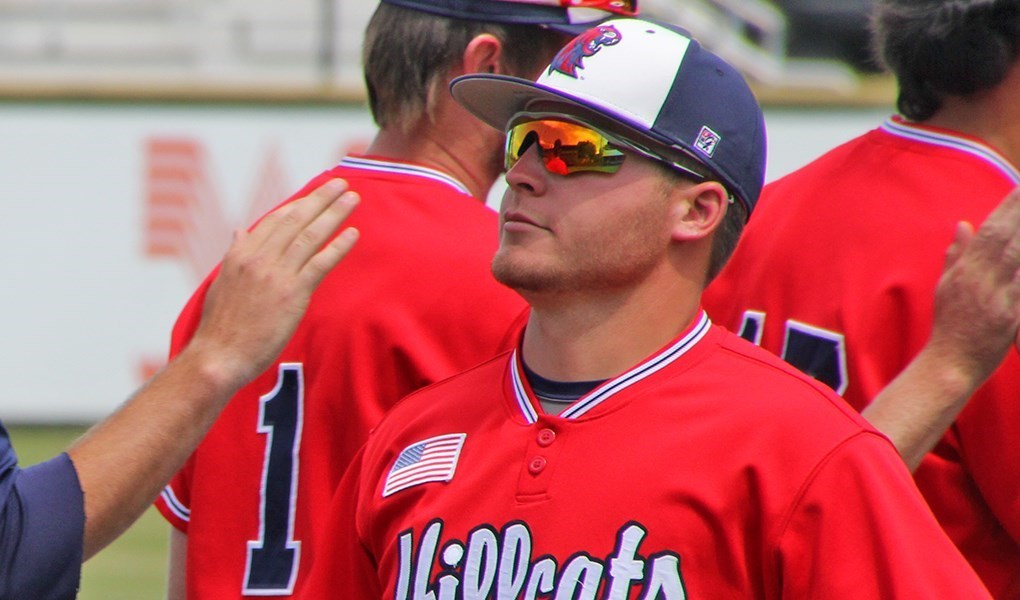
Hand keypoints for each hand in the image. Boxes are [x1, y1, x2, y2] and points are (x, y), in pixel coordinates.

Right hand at [190, 178, 359, 385]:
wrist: (219, 355)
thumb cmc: (220, 326)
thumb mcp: (221, 283)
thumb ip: (234, 255)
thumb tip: (240, 231)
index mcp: (241, 254)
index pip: (275, 221)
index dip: (298, 205)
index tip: (316, 194)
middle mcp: (258, 258)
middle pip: (296, 220)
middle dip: (320, 199)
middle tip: (341, 182)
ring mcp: (276, 274)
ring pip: (311, 235)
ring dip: (335, 213)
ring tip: (353, 198)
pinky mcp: (292, 293)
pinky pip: (320, 263)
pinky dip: (338, 246)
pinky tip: (354, 233)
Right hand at [929, 186, 1019, 383]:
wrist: (949, 364)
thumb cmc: (949, 327)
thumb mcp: (945, 288)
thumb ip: (956, 255)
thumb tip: (964, 225)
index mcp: (964, 272)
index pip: (989, 231)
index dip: (1007, 208)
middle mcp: (980, 281)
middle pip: (1006, 239)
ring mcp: (996, 300)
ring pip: (1016, 259)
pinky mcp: (1010, 319)